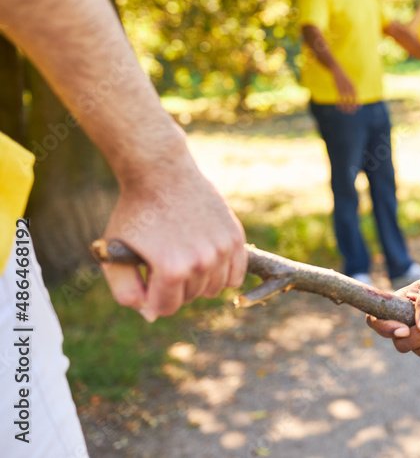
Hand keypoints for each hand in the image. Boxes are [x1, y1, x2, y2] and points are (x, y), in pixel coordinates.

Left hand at [100, 165, 246, 320]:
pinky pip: (236, 275)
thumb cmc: (136, 212)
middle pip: (190, 297)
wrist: (162, 173)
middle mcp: (202, 262)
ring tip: (183, 258)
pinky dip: (223, 274)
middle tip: (162, 261)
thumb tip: (151, 314)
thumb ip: (125, 291)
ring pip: (213, 288)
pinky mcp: (235, 237)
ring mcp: (222, 249)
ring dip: (198, 281)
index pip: (165, 308)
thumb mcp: (115, 253)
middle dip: (173, 287)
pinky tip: (207, 261)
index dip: (151, 298)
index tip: (146, 279)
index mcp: (172, 270)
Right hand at [331, 65, 357, 113]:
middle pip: (352, 99)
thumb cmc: (344, 78)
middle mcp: (349, 88)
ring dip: (345, 107)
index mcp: (353, 87)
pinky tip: (338, 107)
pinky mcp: (338, 89)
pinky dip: (339, 103)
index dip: (358, 102)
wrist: (338, 71)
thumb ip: (352, 89)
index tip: (359, 108)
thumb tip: (355, 95)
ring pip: (345, 100)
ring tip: (345, 111)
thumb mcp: (350, 82)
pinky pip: (339, 98)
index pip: (357, 96)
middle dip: (352, 107)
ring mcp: (344, 88)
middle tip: (351, 112)